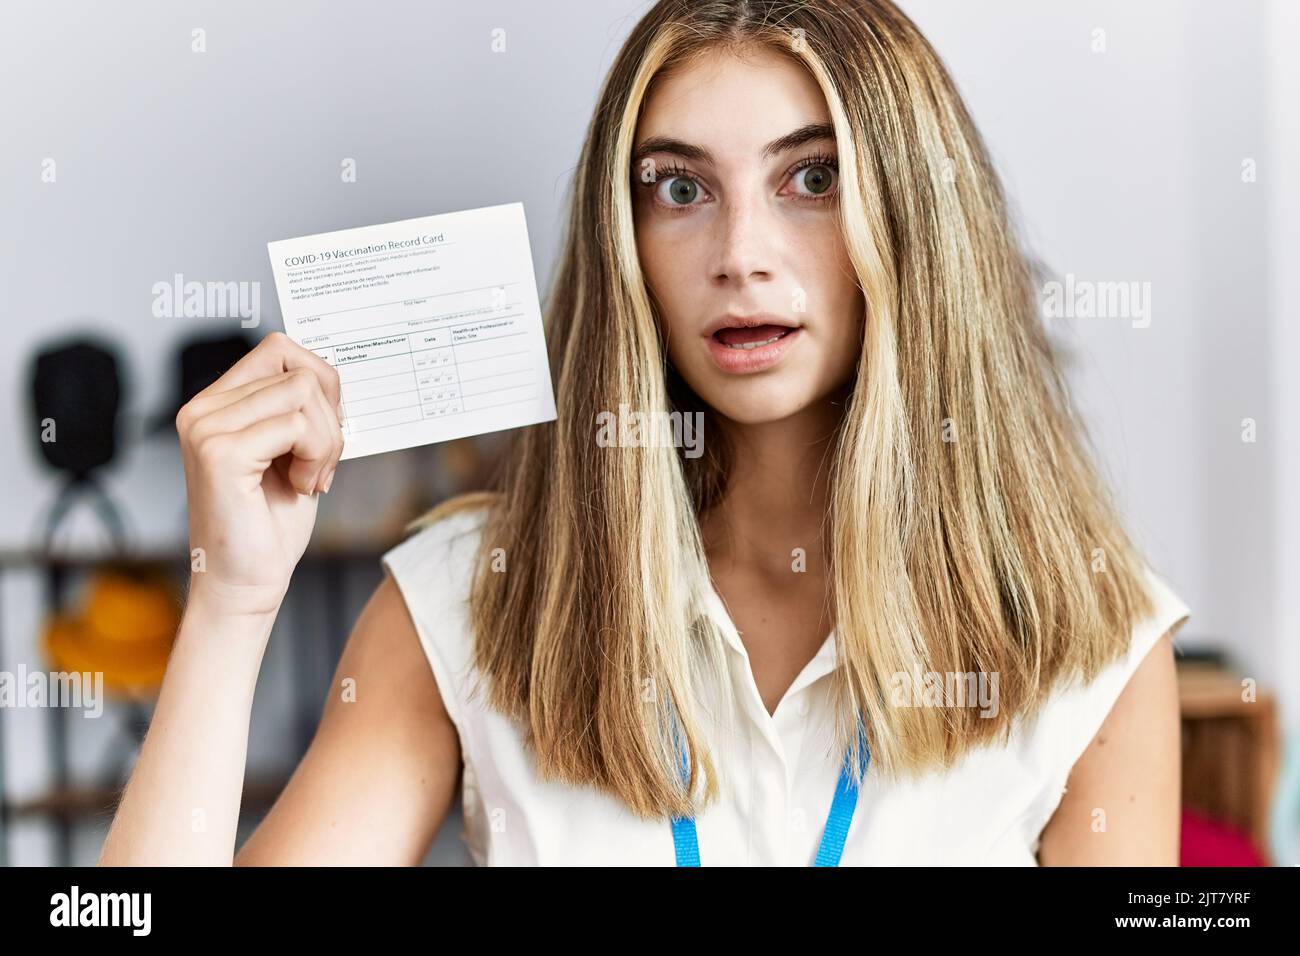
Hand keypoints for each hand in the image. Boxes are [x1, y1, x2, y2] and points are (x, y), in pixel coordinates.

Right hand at [176, 331, 344, 617]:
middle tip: (322, 462)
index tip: (326, 431)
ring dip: (326, 440)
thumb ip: (300, 408)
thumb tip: (330, 372)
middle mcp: (202, 409)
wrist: (246, 584)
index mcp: (216, 404)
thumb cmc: (270, 524)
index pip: (281, 350)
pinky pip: (298, 426)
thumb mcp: (293, 451)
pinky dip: (316, 457)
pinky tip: (301, 488)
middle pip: (297, 368)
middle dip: (330, 415)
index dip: (321, 384)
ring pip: (303, 393)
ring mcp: (206, 428)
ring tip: (309, 478)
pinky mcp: (220, 453)